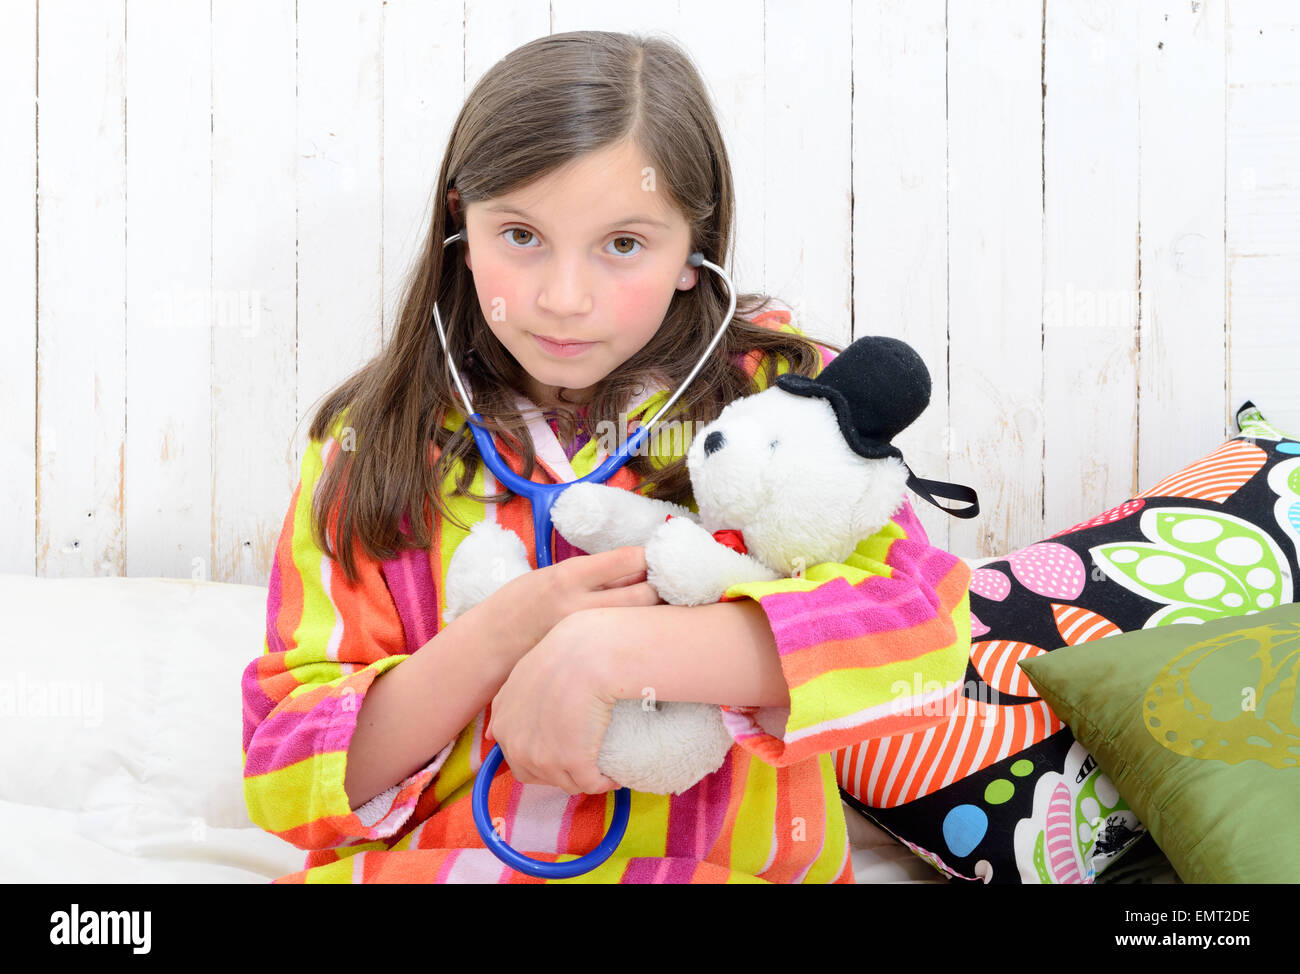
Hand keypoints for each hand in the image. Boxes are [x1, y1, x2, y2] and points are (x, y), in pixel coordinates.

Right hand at [472, 546, 663, 671]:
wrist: (489, 644)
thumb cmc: (520, 603)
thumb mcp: (552, 576)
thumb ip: (592, 574)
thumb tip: (637, 568)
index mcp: (569, 576)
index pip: (628, 559)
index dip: (650, 556)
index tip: (659, 555)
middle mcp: (579, 606)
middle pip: (644, 594)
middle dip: (662, 586)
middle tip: (671, 583)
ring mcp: (584, 636)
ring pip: (639, 621)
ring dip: (656, 612)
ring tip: (662, 607)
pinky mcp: (585, 658)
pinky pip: (623, 644)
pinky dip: (636, 635)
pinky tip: (641, 634)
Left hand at [484, 610, 622, 794]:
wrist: (587, 656)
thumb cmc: (560, 658)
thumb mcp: (518, 678)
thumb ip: (503, 707)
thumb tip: (490, 736)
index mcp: (504, 727)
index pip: (517, 760)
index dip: (541, 758)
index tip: (561, 750)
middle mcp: (518, 747)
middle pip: (540, 776)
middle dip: (559, 772)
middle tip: (582, 756)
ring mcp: (545, 758)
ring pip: (567, 783)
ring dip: (583, 777)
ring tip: (599, 763)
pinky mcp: (574, 764)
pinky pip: (591, 784)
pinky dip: (604, 781)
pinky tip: (613, 773)